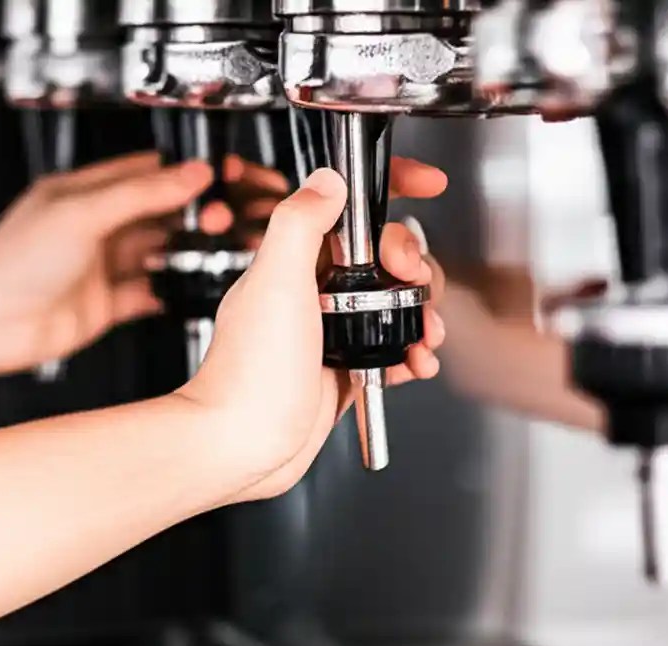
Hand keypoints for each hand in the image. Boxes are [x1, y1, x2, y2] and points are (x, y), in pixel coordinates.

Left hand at [0, 152, 248, 374]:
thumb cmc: (11, 263)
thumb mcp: (83, 213)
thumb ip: (141, 194)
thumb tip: (187, 174)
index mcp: (80, 193)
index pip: (140, 174)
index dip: (178, 174)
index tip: (214, 177)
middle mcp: (91, 228)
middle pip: (154, 214)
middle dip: (189, 213)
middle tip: (221, 216)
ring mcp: (99, 268)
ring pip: (155, 252)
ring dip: (184, 250)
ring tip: (216, 246)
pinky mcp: (105, 306)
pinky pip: (147, 294)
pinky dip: (170, 289)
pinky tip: (190, 285)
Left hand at [179, 168, 447, 503]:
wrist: (242, 444)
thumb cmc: (249, 373)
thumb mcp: (276, 281)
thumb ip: (299, 222)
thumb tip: (327, 180)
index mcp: (293, 260)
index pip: (346, 208)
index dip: (390, 189)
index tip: (426, 183)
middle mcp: (311, 290)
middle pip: (382, 256)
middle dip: (414, 266)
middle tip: (413, 283)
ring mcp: (329, 330)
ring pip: (393, 302)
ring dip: (421, 312)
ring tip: (424, 331)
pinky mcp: (343, 368)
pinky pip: (390, 347)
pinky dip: (411, 352)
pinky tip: (414, 363)